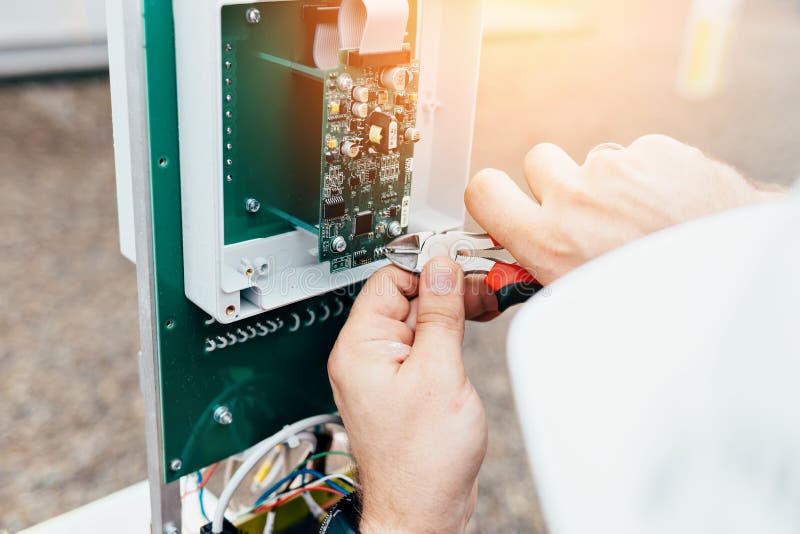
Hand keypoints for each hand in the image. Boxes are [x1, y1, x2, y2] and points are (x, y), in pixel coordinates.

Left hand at [328, 260, 487, 533]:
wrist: (426, 509)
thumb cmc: (421, 461)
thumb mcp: (438, 372)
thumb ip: (439, 315)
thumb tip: (440, 269)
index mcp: (360, 348)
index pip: (388, 280)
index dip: (425, 267)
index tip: (457, 262)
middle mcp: (367, 357)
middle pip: (405, 298)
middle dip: (444, 289)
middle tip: (480, 286)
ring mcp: (387, 372)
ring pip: (419, 321)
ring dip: (450, 311)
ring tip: (484, 305)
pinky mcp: (407, 386)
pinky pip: (425, 345)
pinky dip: (449, 334)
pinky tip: (472, 329)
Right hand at [466, 134, 785, 284]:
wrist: (741, 281)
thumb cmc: (665, 305)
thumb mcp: (586, 305)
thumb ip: (548, 273)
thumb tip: (526, 264)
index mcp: (549, 242)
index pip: (483, 191)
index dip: (494, 194)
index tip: (508, 202)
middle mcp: (576, 197)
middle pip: (538, 161)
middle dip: (558, 181)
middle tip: (587, 212)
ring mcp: (618, 169)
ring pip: (596, 159)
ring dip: (611, 182)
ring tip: (645, 218)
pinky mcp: (659, 150)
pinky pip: (639, 154)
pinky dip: (652, 174)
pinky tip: (675, 206)